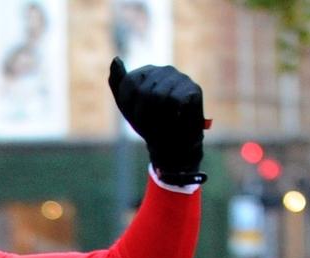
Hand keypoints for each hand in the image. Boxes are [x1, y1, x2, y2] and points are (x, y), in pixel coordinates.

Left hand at [108, 59, 206, 184]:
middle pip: (143, 91)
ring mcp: (180, 78)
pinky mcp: (193, 89)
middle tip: (150, 127)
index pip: (129, 83)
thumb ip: (119, 83)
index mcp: (147, 72)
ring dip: (156, 118)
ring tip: (162, 126)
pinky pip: (174, 101)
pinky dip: (171, 117)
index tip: (135, 119)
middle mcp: (164, 70)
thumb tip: (115, 59)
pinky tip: (174, 121)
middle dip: (143, 115)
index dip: (129, 105)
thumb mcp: (128, 106)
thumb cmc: (150, 125)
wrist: (174, 146)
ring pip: (158, 96)